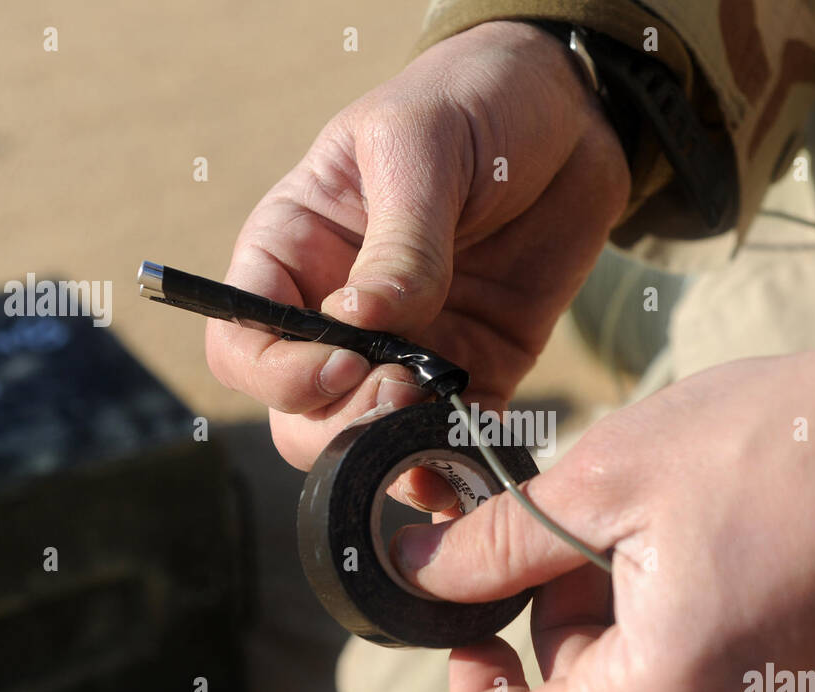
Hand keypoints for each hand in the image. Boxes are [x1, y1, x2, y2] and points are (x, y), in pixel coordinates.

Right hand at [206, 21, 629, 509]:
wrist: (571, 117)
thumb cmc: (472, 104)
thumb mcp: (422, 147)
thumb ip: (398, 240)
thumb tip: (360, 323)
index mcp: (295, 253)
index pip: (243, 342)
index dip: (277, 371)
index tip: (342, 359)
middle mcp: (337, 314)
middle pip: (296, 412)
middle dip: (338, 420)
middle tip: (403, 390)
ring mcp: (406, 351)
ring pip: (363, 438)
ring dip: (391, 448)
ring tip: (439, 416)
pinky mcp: (473, 372)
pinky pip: (446, 440)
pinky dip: (452, 462)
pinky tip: (470, 454)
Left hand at [391, 348, 814, 691]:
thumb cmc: (774, 450)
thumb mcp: (607, 482)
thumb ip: (496, 547)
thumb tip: (419, 572)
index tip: (473, 633)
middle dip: (574, 628)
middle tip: (603, 536)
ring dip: (640, 634)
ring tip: (681, 538)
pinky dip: (706, 645)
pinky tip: (736, 563)